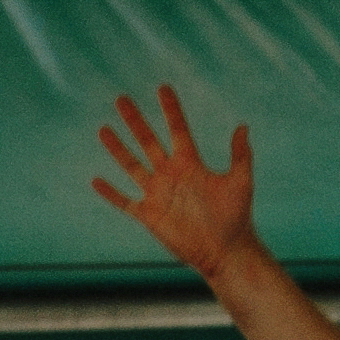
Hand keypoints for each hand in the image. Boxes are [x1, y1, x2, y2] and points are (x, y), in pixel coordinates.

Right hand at [91, 85, 255, 278]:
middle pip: (148, 141)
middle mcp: (171, 175)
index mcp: (191, 164)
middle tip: (121, 99)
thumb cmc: (237, 218)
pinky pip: (124, 202)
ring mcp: (158, 194)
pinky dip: (110, 193)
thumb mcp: (241, 183)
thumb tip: (243, 126)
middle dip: (135, 120)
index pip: (178, 130)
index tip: (163, 87)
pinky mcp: (149, 215)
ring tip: (103, 129)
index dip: (171, 110)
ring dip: (117, 148)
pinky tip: (95, 180)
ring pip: (132, 166)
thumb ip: (240, 156)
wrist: (226, 252)